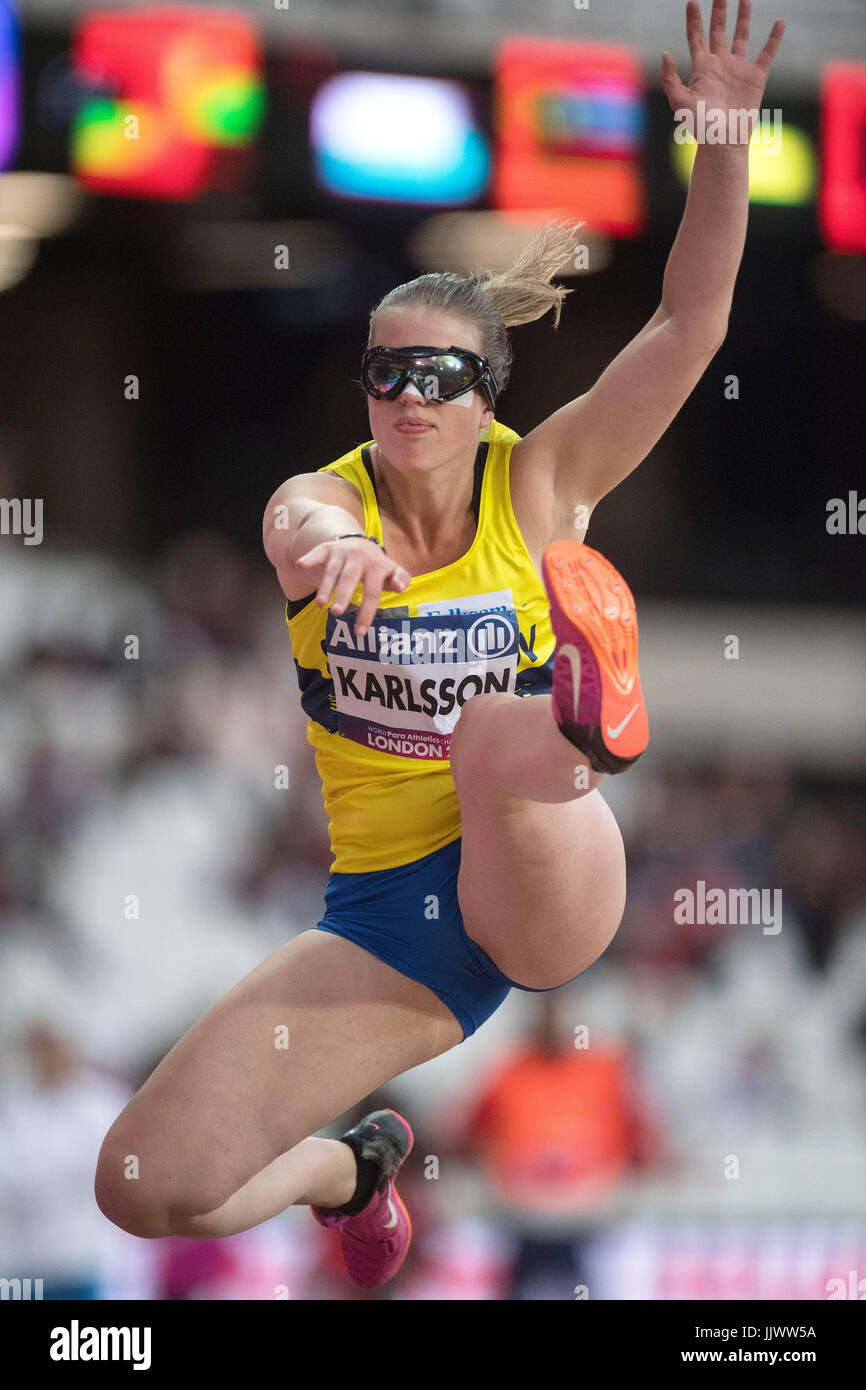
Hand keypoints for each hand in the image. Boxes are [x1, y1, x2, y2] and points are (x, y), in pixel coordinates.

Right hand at [296, 536, 411, 636]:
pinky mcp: (328, 549)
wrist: (361, 542)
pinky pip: (318, 553)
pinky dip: (309, 558)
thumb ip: (401, 579)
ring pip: (332, 570)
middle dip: (343, 595)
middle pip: (350, 579)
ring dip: (325, 585)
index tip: (359, 631)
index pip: (372, 591)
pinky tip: (300, 565)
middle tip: (337, 613)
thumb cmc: (377, 567)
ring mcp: (342, 552)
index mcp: (377, 566)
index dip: (366, 612)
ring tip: (320, 603)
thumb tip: (400, 587)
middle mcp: (359, 558)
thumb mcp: (392, 571)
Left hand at [660, 1, 784, 141]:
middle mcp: (720, 64)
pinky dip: (774, 38)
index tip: (691, 1)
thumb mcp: (679, 103)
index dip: (694, 19)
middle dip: (719, 10)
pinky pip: (767, 53)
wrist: (724, 143)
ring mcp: (738, 69)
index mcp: (702, 68)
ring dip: (743, 17)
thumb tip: (666, 53)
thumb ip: (670, 79)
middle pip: (718, 30)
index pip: (696, 36)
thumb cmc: (700, 127)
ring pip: (741, 36)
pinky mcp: (756, 77)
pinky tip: (780, 22)